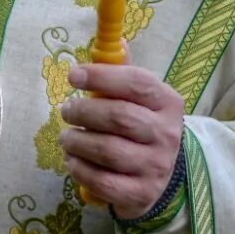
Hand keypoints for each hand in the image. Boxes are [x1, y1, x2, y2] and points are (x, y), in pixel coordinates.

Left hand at [59, 61, 188, 219]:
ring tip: (66, 137)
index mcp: (168, 103)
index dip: (101, 77)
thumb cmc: (145, 128)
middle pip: (119, 117)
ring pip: (108, 150)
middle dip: (83, 111)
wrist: (167, 176)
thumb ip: (125, 74)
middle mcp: (166, 135)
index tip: (73, 76)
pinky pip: (103, 181)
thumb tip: (113, 39)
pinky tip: (73, 161)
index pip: (136, 84)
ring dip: (77, 141)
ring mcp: (155, 167)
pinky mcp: (141, 194)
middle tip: (66, 110)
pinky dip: (80, 169)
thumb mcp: (143, 100)